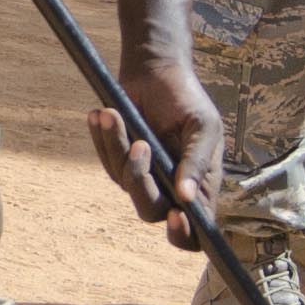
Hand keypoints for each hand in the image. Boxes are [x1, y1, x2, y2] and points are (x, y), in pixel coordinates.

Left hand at [86, 59, 222, 249]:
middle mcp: (171, 188)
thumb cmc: (187, 98)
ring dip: (118, 148)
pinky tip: (101, 115)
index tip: (176, 215)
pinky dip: (103, 138)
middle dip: (141, 181)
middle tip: (142, 145)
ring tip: (113, 114)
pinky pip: (108, 161)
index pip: (195, 229)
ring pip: (124, 183)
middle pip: (151, 211)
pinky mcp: (121, 160)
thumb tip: (187, 198)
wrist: (157, 70)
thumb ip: (197, 162)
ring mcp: (145, 176)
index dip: (185, 234)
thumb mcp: (203, 126)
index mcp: (199, 186)